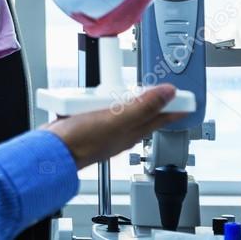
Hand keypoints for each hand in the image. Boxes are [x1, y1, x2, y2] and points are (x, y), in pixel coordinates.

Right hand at [43, 84, 183, 169]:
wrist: (53, 150)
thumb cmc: (84, 141)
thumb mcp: (118, 119)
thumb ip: (143, 105)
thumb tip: (168, 93)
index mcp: (133, 130)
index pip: (161, 117)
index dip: (174, 107)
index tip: (186, 100)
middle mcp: (120, 130)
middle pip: (143, 113)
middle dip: (153, 102)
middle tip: (163, 91)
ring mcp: (103, 127)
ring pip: (119, 110)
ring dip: (123, 99)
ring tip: (130, 90)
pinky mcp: (85, 122)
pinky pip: (96, 108)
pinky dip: (98, 101)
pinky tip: (94, 97)